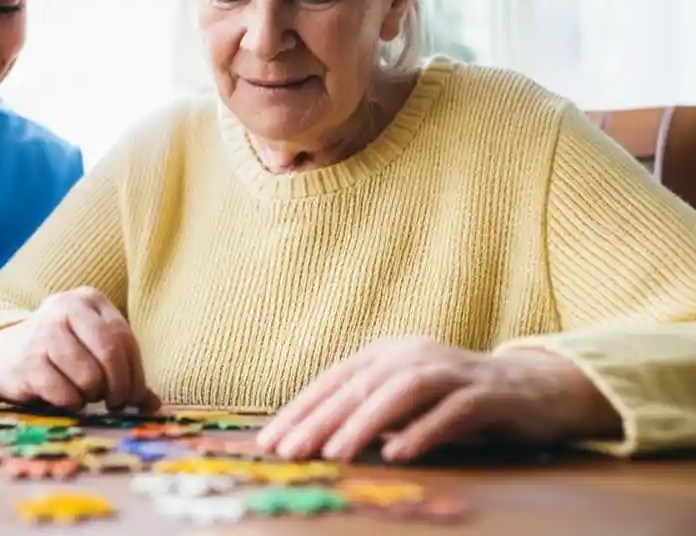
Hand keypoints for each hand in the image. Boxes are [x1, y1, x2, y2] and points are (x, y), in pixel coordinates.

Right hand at [0, 287, 160, 411]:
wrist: (2, 354)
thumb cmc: (60, 354)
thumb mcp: (93, 350)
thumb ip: (125, 371)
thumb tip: (155, 406)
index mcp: (88, 299)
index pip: (125, 338)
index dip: (135, 374)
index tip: (132, 396)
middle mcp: (65, 307)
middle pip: (111, 352)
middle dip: (119, 387)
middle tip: (115, 403)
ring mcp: (43, 332)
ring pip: (89, 376)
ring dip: (92, 395)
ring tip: (84, 395)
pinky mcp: (27, 361)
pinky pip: (65, 393)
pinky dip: (71, 403)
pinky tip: (64, 398)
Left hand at [256, 337, 621, 461]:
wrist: (538, 389)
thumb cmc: (458, 401)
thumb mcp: (406, 404)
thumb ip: (368, 415)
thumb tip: (314, 440)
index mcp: (388, 354)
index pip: (334, 380)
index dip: (301, 409)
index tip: (270, 440)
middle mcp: (414, 354)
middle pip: (359, 385)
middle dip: (320, 419)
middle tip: (290, 451)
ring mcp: (452, 371)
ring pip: (400, 392)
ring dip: (364, 423)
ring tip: (335, 453)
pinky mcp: (487, 394)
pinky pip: (452, 411)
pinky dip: (424, 431)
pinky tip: (400, 454)